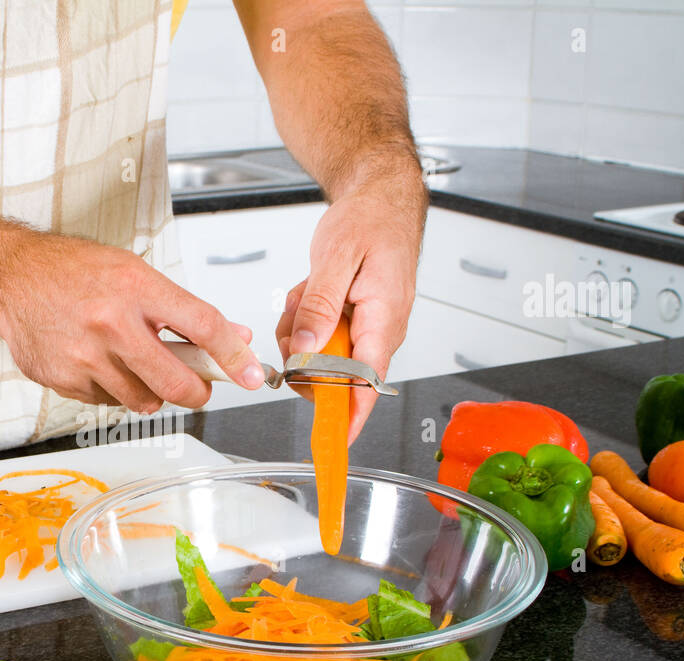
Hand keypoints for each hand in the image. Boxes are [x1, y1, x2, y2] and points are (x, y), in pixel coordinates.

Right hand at [0, 234, 263, 413]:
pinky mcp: (64, 380)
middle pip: (177, 382)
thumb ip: (184, 310)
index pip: (203, 326)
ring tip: (135, 363)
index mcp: (135, 288)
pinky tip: (99, 362)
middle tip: (198, 387)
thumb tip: (232, 338)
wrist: (10, 279)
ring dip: (151, 391)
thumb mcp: (134, 274)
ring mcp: (85, 356)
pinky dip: (113, 390)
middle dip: (196, 392)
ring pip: (144, 400)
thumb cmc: (73, 271)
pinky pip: (108, 402)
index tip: (252, 375)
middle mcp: (110, 323)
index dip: (234, 356)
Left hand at [276, 170, 425, 442]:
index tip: (334, 441)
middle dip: (304, 350)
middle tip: (300, 312)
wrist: (380, 197)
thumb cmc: (372, 221)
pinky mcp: (351, 320)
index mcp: (383, 321)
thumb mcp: (338, 259)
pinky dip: (305, 314)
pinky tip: (312, 289)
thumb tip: (308, 350)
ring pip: (318, 352)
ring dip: (303, 325)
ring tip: (311, 290)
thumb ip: (321, 307)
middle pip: (332, 371)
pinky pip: (317, 333)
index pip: (368, 384)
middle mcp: (379, 331)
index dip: (350, 416)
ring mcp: (365, 327)